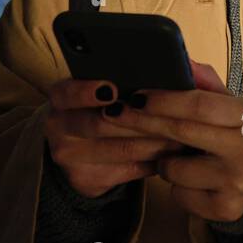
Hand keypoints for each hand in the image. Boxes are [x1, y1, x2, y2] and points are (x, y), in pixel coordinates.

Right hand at [43, 77, 186, 198]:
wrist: (80, 147)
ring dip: (156, 141)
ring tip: (183, 133)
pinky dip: (155, 161)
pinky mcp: (88, 180)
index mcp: (61, 96)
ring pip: (121, 149)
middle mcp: (59, 126)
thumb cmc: (102, 106)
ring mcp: (71, 157)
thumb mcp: (103, 86)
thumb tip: (174, 62)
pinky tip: (174, 154)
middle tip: (172, 114)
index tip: (113, 90)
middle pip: (99, 124)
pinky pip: (130, 170)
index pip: (68, 92)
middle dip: (140, 119)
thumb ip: (132, 71)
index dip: (87, 92)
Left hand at [105, 58, 242, 223]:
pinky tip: (193, 180)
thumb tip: (182, 60)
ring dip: (164, 161)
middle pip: (181, 132)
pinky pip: (179, 195)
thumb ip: (205, 82)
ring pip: (174, 168)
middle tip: (114, 113)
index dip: (162, 99)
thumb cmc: (237, 134)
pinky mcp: (225, 209)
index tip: (134, 95)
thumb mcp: (230, 105)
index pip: (198, 104)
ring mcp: (237, 182)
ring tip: (180, 156)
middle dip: (142, 122)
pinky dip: (178, 187)